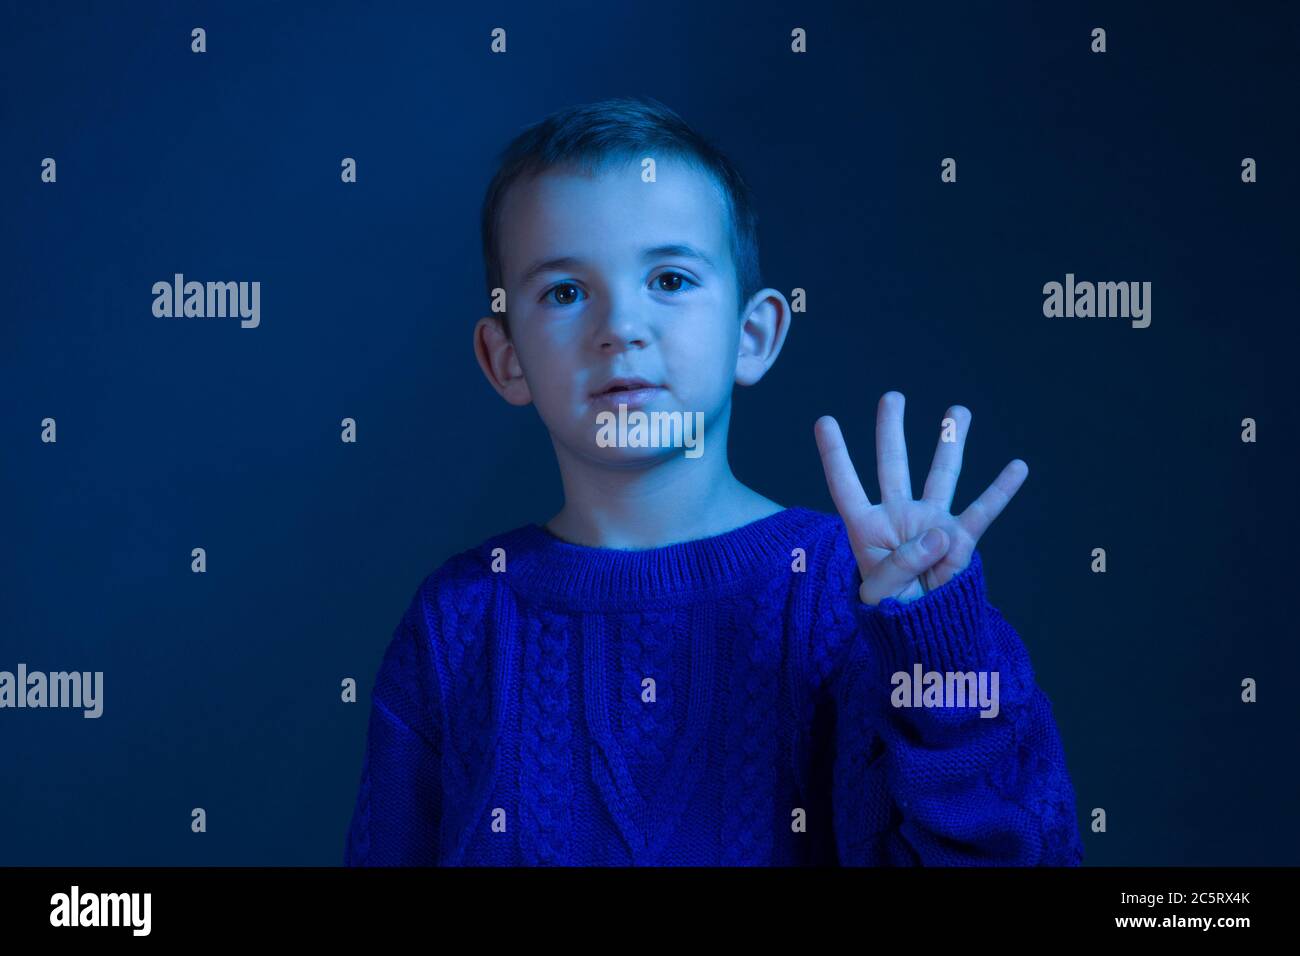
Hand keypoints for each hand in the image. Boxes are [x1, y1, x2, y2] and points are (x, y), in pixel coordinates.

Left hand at [814, 391, 1027, 604]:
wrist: (923, 633)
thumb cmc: (891, 613)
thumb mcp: (880, 595)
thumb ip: (902, 565)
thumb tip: (939, 533)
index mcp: (866, 528)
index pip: (846, 485)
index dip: (835, 455)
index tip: (824, 422)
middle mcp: (898, 517)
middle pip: (893, 465)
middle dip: (891, 430)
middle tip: (892, 397)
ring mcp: (931, 524)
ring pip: (940, 475)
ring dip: (949, 442)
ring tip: (958, 411)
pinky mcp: (960, 541)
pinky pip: (982, 511)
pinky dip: (1000, 491)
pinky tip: (1018, 467)